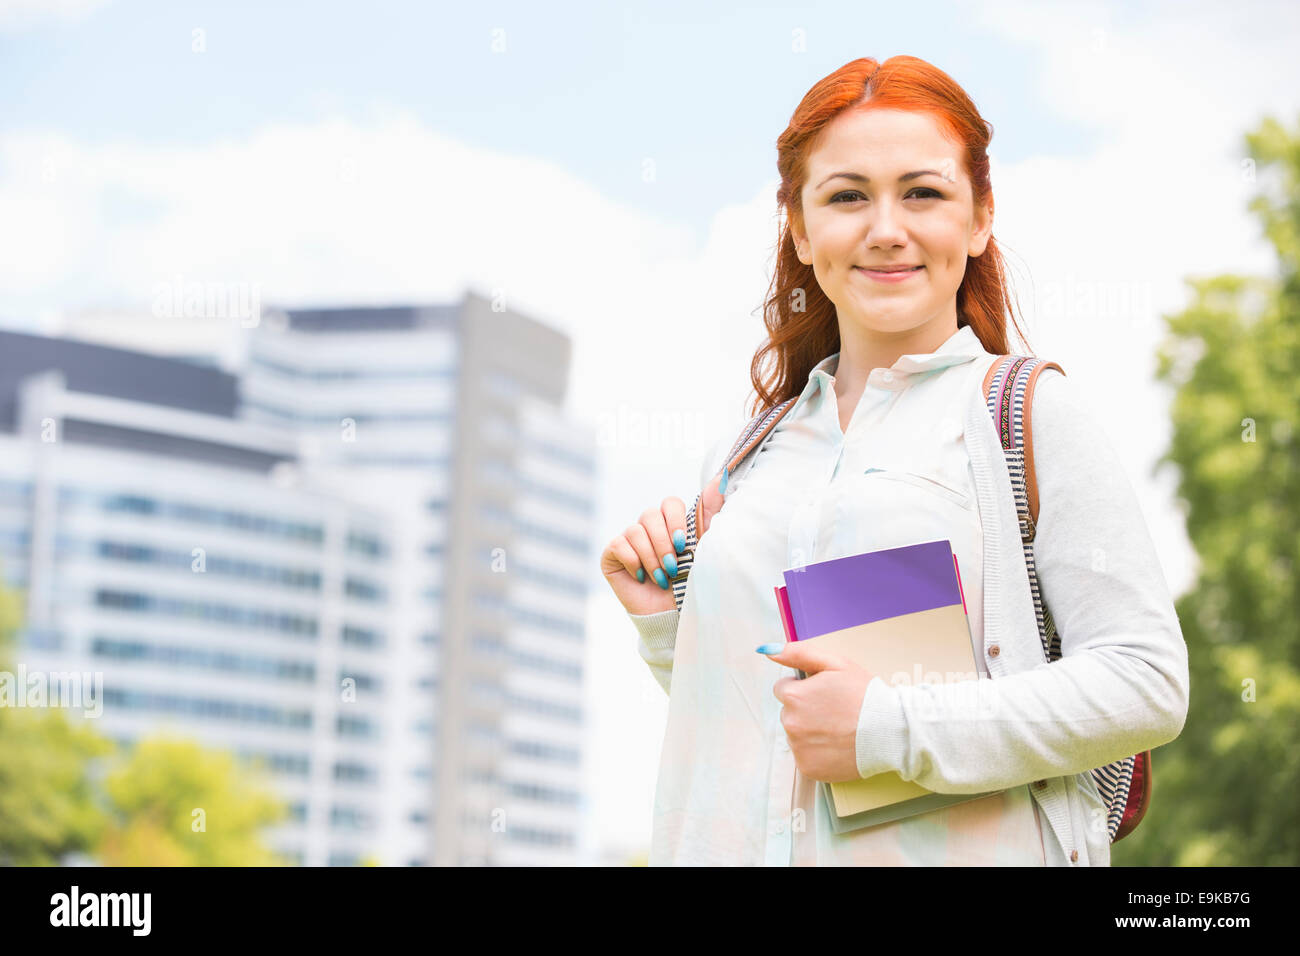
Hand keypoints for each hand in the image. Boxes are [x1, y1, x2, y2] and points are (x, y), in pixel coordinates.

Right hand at [599, 468, 729, 615]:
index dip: (675, 521)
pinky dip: (633, 561)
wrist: (672, 617)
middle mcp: (649, 527)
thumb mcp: (706, 546)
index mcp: (671, 523)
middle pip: (649, 515)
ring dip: (651, 558)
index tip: (683, 544)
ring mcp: (629, 539)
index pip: (669, 503)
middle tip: (674, 567)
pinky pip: (618, 544)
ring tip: (662, 579)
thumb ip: (712, 513)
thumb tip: (721, 480)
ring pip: (635, 531)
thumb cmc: (691, 583)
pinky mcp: (612, 554)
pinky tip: (642, 578)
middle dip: (663, 544)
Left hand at [762, 640, 875, 782]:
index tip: (824, 693)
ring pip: (796, 735)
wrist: (890, 731)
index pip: (783, 689)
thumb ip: (798, 653)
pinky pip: (805, 756)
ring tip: (838, 728)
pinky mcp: (808, 768)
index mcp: (793, 696)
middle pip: (789, 713)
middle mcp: (790, 723)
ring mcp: (798, 748)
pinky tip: (836, 745)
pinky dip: (817, 752)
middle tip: (834, 711)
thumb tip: (767, 650)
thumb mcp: (835, 663)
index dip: (804, 689)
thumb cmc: (864, 694)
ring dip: (810, 731)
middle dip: (806, 710)